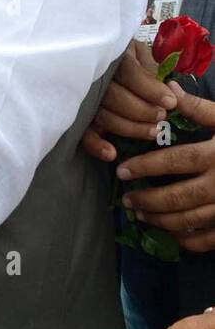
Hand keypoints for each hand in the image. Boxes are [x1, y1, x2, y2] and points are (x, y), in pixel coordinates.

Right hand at [81, 41, 179, 161]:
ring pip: (103, 116)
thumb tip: (166, 90)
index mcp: (112, 57)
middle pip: (113, 96)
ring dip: (130, 128)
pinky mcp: (82, 119)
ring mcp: (85, 100)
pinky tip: (111, 153)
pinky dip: (96, 145)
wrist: (105, 65)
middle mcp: (93, 77)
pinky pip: (85, 133)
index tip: (170, 102)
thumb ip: (150, 69)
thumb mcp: (142, 56)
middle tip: (162, 117)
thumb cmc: (129, 61)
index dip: (147, 88)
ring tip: (154, 132)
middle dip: (141, 110)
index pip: (126, 72)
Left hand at [116, 85, 214, 251]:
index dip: (146, 166)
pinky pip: (211, 239)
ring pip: (192, 219)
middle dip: (149, 200)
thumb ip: (199, 108)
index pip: (177, 161)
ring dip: (162, 220)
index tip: (121, 171)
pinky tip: (173, 235)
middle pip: (180, 196)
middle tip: (127, 200)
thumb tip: (168, 88)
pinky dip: (190, 241)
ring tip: (141, 214)